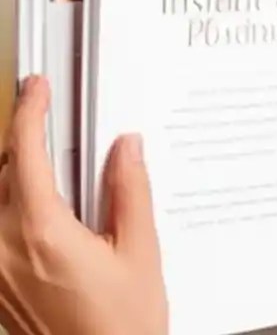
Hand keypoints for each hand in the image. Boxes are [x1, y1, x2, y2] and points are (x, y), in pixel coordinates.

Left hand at [0, 76, 166, 334]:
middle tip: (45, 122)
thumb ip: (130, 192)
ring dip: (12, 178)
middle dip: (20, 143)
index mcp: (42, 232)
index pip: (24, 153)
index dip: (30, 112)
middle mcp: (4, 249)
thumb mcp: (140, 253)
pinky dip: (10, 212)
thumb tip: (126, 148)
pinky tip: (38, 216)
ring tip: (44, 171)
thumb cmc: (121, 328)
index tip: (36, 88)